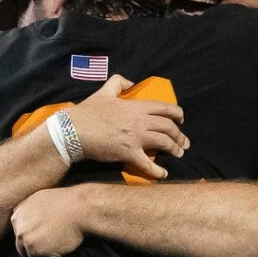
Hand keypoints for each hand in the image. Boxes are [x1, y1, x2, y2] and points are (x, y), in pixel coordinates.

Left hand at [11, 187, 85, 256]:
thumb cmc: (64, 201)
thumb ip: (25, 210)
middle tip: (51, 242)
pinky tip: (63, 247)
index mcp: (17, 218)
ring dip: (45, 254)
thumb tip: (20, 218)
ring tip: (59, 242)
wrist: (79, 208)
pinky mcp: (40, 253)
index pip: (20, 235)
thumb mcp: (37, 198)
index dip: (32, 237)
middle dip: (36, 247)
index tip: (43, 235)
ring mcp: (29, 243)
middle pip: (23, 248)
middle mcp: (20, 231)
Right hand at [68, 75, 189, 178]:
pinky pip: (148, 164)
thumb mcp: (104, 92)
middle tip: (184, 142)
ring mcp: (135, 138)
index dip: (177, 113)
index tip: (181, 119)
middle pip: (168, 127)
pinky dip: (158, 171)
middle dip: (180, 135)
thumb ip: (118, 82)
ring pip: (164, 143)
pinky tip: (164, 174)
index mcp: (135, 106)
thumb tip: (130, 82)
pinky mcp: (128, 154)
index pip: (164, 108)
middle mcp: (139, 121)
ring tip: (179, 153)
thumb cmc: (87, 112)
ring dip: (175, 148)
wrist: (73, 131)